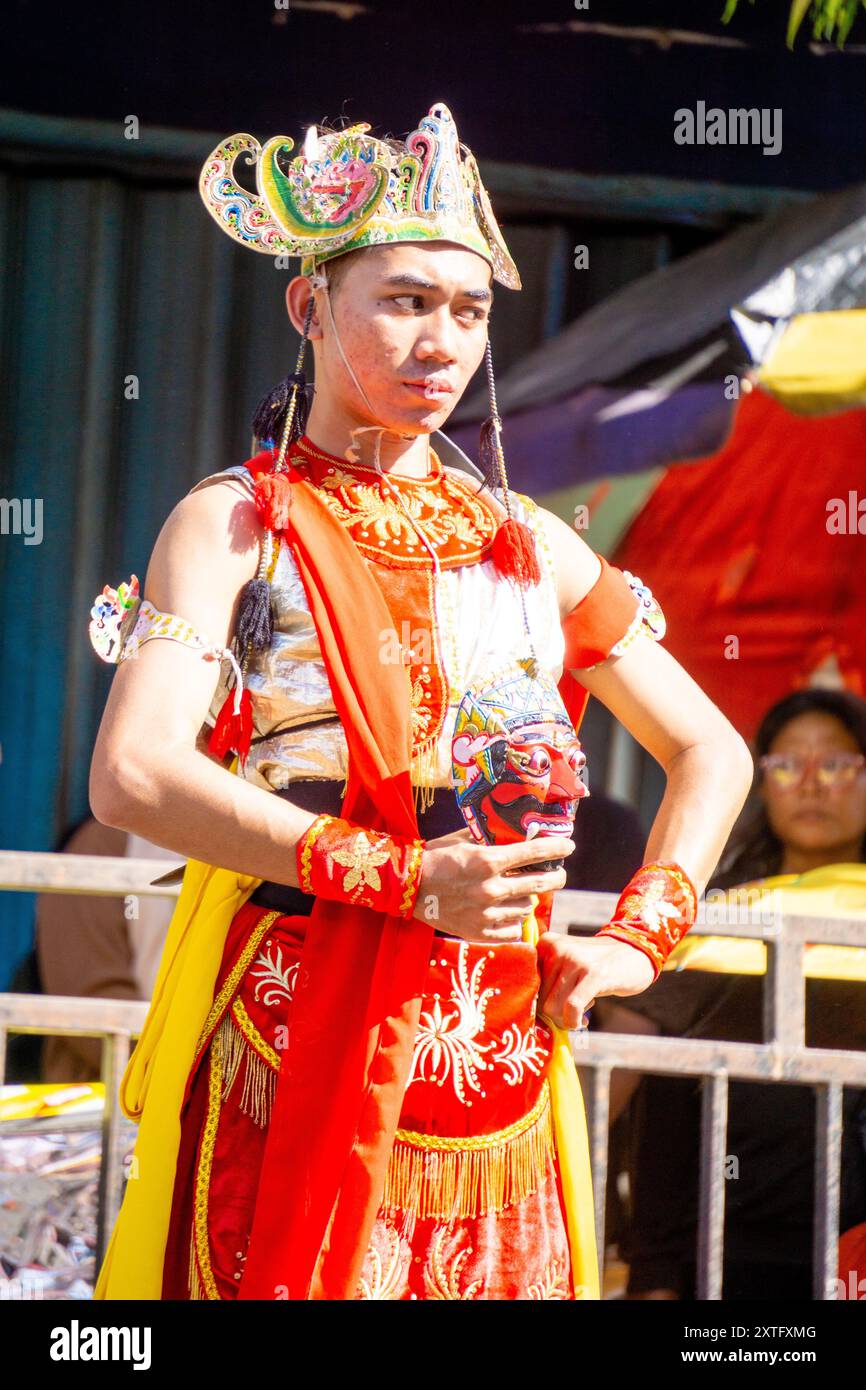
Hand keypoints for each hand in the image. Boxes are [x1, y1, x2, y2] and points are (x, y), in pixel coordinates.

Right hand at [413, 828, 575, 944]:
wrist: (408, 887)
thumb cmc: (436, 857)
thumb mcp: (463, 839)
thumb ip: (491, 837)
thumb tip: (518, 831)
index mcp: (488, 861)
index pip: (534, 853)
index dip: (556, 848)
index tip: (569, 845)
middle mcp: (490, 888)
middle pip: (540, 885)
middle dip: (555, 877)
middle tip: (559, 874)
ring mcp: (486, 914)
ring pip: (527, 908)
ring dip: (529, 899)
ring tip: (524, 893)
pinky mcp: (479, 932)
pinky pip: (513, 929)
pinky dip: (515, 921)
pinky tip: (510, 912)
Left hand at [536, 933, 655, 1030]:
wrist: (634, 952)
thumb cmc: (594, 965)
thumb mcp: (566, 961)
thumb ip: (545, 978)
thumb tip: (527, 1012)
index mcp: (546, 943)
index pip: (526, 984)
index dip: (536, 1003)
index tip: (551, 1008)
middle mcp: (558, 948)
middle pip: (538, 998)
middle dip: (553, 1013)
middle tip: (570, 1011)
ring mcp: (576, 960)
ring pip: (552, 1006)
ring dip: (565, 1019)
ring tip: (580, 1012)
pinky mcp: (594, 974)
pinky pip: (571, 1007)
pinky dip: (573, 1021)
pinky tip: (583, 1020)